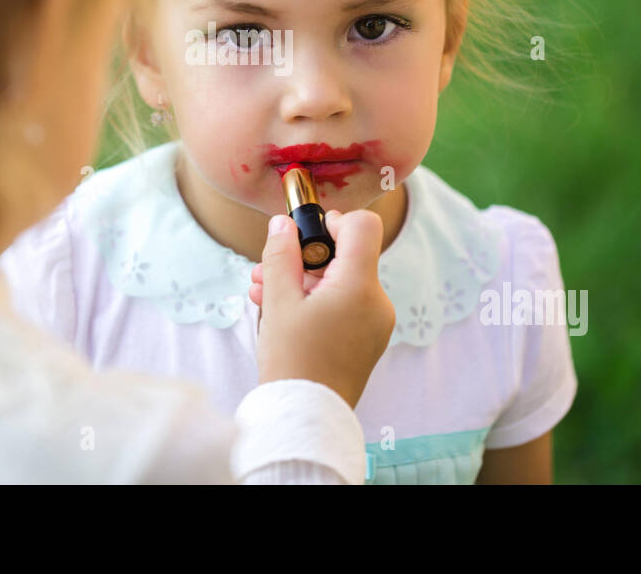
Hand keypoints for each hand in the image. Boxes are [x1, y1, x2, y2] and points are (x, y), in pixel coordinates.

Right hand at [252, 209, 394, 408]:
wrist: (306, 418)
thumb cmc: (293, 361)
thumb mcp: (278, 301)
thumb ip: (281, 255)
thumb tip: (283, 223)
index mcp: (360, 286)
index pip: (362, 226)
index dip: (332, 221)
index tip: (304, 236)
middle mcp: (377, 301)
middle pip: (347, 255)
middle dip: (304, 258)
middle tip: (267, 270)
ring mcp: (376, 322)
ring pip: (341, 281)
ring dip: (304, 280)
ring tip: (264, 293)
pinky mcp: (368, 338)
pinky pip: (345, 304)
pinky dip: (317, 301)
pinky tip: (282, 312)